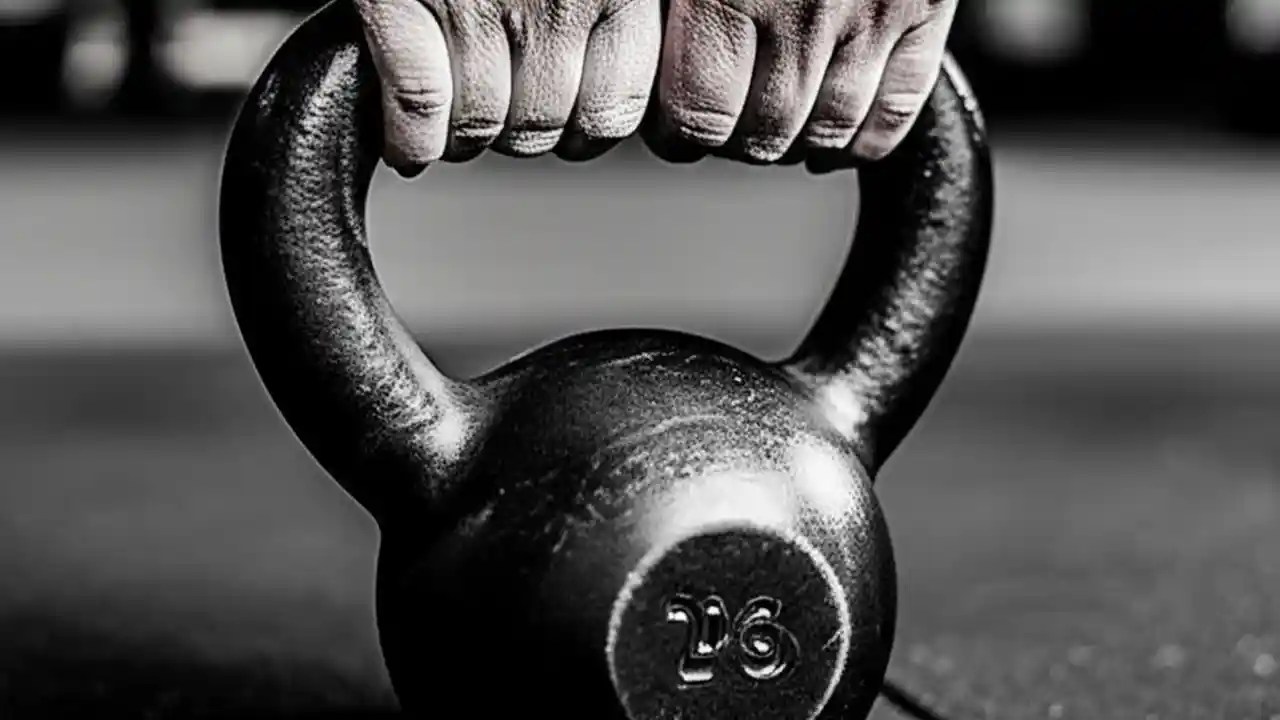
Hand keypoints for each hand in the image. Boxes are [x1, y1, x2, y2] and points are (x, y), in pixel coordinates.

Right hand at [355, 0, 661, 171]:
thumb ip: (629, 24)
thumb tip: (661, 119)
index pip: (618, 114)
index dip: (588, 123)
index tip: (574, 112)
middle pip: (549, 128)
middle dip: (528, 122)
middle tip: (507, 95)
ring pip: (485, 126)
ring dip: (467, 133)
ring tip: (460, 102)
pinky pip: (419, 106)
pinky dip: (410, 135)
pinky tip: (411, 138)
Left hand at [650, 0, 957, 169]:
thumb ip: (670, 3)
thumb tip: (639, 45)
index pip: (697, 117)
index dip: (677, 137)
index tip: (671, 133)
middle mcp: (800, 4)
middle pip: (760, 135)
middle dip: (730, 144)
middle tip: (718, 131)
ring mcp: (870, 11)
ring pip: (825, 132)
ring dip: (790, 145)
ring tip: (768, 131)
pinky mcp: (925, 6)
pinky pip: (897, 109)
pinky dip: (862, 142)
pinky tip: (832, 143)